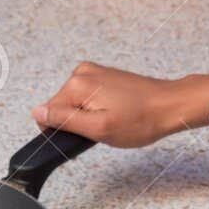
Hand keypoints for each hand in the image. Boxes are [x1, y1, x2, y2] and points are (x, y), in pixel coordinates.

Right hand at [32, 61, 197, 148]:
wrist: (171, 106)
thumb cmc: (141, 119)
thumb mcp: (98, 128)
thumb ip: (64, 120)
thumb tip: (38, 113)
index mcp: (77, 84)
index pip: (49, 114)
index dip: (64, 132)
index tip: (86, 136)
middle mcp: (82, 73)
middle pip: (62, 108)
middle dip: (78, 124)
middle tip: (103, 130)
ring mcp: (94, 73)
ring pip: (76, 105)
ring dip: (89, 118)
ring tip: (113, 122)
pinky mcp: (104, 77)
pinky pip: (88, 98)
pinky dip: (98, 110)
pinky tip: (117, 114)